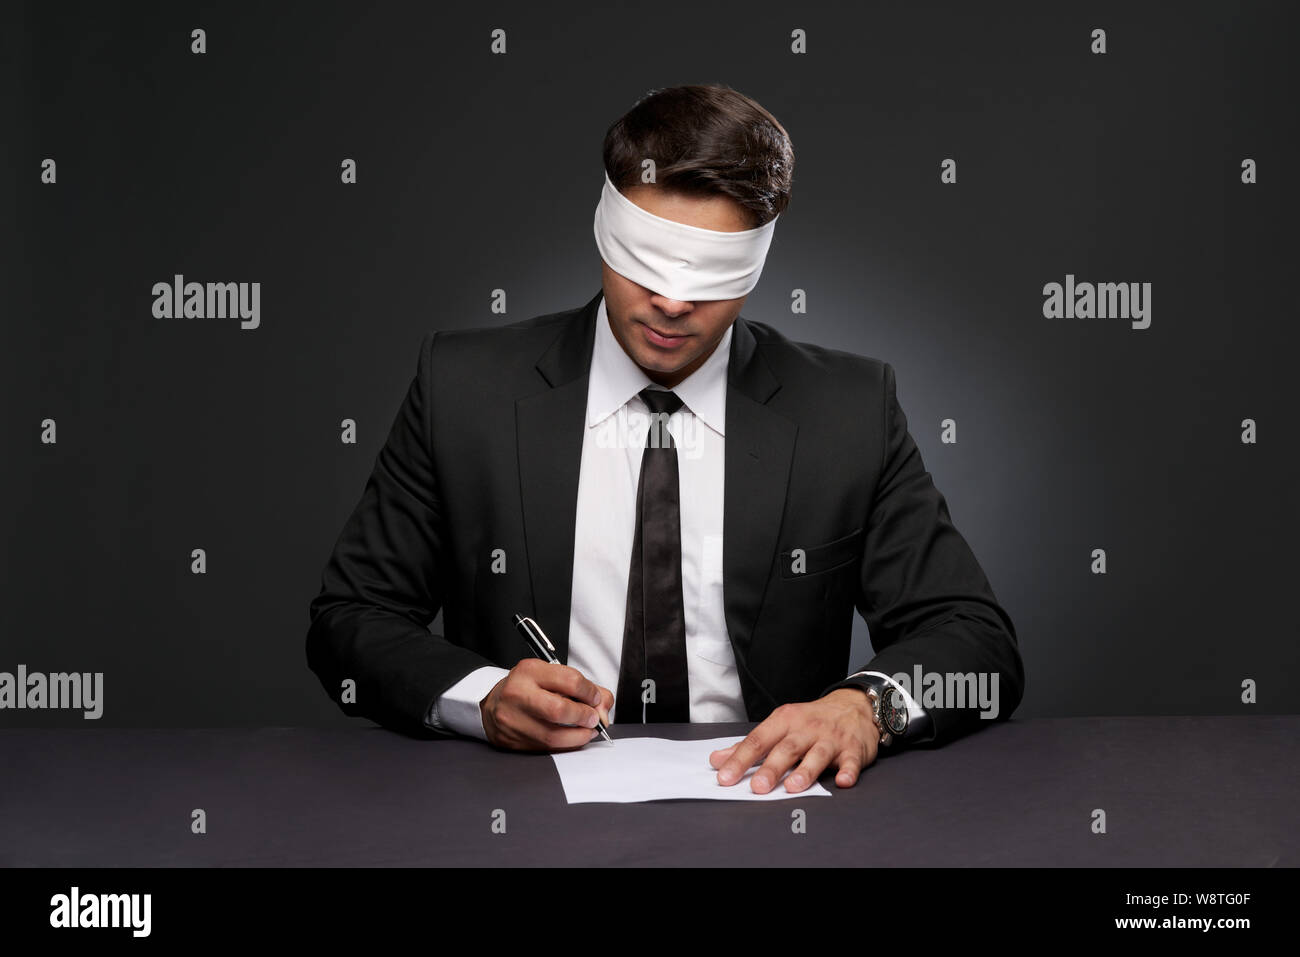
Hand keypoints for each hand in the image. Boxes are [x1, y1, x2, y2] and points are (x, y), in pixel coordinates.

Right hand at [480, 658, 612, 751]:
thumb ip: (584, 687)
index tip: (596, 698)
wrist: (492, 706)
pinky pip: (546, 748)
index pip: (570, 680)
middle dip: (584, 716)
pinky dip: (566, 745)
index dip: (590, 692)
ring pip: (553, 735)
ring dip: (579, 736)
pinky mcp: (512, 741)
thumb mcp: (551, 676)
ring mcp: (512, 720)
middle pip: (559, 710)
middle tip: (593, 718)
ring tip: (587, 731)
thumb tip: (603, 705)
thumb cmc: (527, 689)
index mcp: (529, 671)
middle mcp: (518, 694)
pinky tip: (573, 739)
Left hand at [708, 688, 879, 792]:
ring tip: (793, 787)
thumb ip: (750, 744)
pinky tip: (842, 781)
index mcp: (784, 721)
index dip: (740, 759)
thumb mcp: (779, 725)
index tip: (725, 777)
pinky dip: (848, 771)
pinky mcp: (853, 749)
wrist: (853, 707)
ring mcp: (831, 738)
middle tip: (757, 787)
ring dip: (806, 771)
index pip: (758, 740)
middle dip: (771, 768)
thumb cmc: (810, 721)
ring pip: (817, 755)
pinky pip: (851, 761)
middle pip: (786, 748)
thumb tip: (717, 760)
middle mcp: (806, 728)